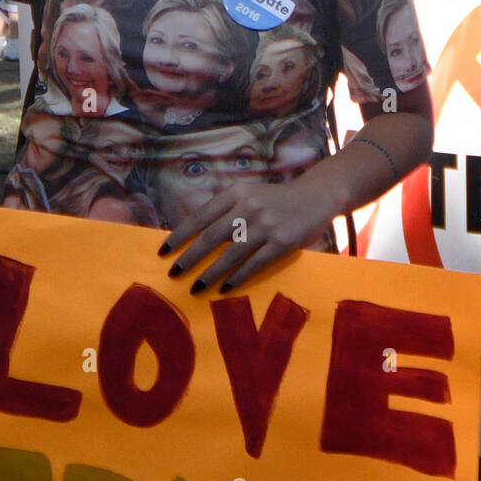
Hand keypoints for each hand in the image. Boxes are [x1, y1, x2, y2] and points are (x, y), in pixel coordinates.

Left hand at [161, 180, 336, 293]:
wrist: (317, 195)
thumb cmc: (276, 199)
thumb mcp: (249, 194)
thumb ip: (225, 210)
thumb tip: (193, 235)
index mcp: (236, 193)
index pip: (200, 216)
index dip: (180, 235)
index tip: (164, 251)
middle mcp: (248, 206)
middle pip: (211, 236)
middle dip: (190, 257)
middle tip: (174, 273)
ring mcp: (266, 225)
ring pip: (231, 254)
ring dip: (211, 273)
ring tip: (196, 287)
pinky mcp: (282, 242)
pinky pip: (254, 264)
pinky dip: (238, 278)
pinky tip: (226, 288)